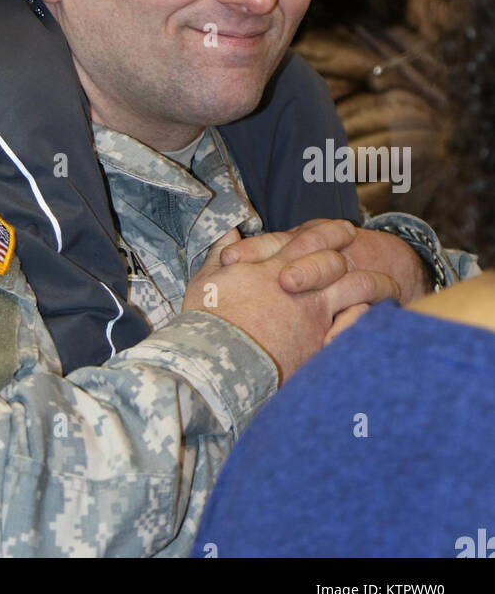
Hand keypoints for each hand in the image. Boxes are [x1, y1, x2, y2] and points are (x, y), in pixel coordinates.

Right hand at [182, 224, 398, 381]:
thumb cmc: (208, 322)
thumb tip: (229, 233)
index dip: (329, 230)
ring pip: (358, 290)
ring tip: (388, 285)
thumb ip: (220, 252)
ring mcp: (316, 318)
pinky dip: (368, 318)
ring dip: (375, 284)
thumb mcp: (206, 280)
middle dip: (349, 249)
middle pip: (336, 261)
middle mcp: (301, 289)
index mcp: (273, 268)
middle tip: (358, 244)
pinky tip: (376, 318)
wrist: (219, 364)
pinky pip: (357, 326)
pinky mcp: (321, 347)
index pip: (309, 239)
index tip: (343, 228)